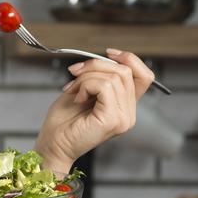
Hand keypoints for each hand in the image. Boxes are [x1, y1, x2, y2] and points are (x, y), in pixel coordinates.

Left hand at [34, 49, 154, 170]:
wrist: (53, 144)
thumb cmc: (64, 121)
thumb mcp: (85, 89)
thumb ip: (101, 76)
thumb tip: (108, 57)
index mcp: (125, 107)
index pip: (145, 76)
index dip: (129, 59)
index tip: (108, 53)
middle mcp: (129, 114)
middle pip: (125, 71)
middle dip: (95, 65)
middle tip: (74, 74)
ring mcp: (123, 118)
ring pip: (114, 77)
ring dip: (86, 77)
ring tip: (73, 90)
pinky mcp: (113, 120)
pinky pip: (105, 86)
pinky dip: (86, 85)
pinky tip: (77, 98)